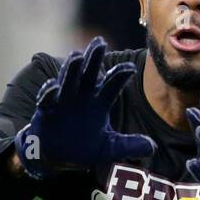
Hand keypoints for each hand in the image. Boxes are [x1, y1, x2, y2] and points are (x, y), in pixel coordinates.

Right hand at [14, 36, 155, 181]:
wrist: (57, 156)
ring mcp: (64, 101)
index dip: (119, 75)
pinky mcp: (47, 110)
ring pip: (68, 81)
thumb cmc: (83, 148)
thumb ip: (129, 145)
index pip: (112, 85)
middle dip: (93, 59)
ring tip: (76, 55)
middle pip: (89, 75)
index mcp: (99, 103)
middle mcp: (82, 97)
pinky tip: (54, 86)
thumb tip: (152, 148)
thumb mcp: (109, 149)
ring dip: (71, 69)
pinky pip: (48, 99)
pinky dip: (49, 93)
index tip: (130, 68)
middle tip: (100, 42)